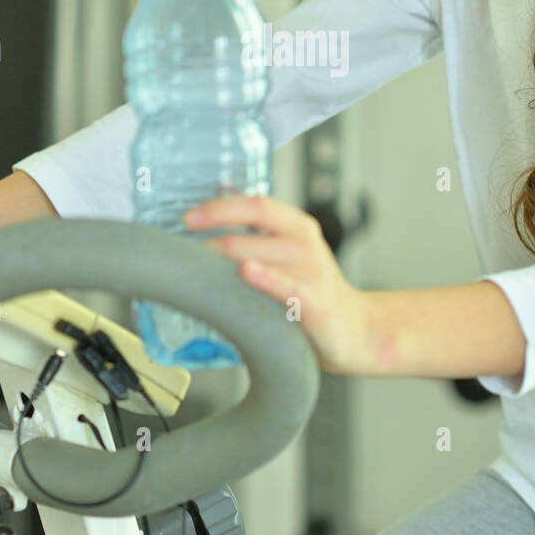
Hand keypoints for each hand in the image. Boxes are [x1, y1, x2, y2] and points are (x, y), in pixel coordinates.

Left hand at [183, 194, 371, 374]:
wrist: (354, 331)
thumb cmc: (311, 293)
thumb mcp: (289, 255)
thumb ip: (257, 237)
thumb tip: (207, 221)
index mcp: (297, 226)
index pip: (256, 204)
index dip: (220, 208)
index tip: (188, 218)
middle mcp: (305, 244)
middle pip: (251, 231)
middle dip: (211, 239)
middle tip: (180, 253)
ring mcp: (312, 272)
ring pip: (259, 257)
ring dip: (223, 264)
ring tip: (195, 273)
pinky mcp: (316, 304)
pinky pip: (287, 287)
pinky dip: (265, 277)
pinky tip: (246, 272)